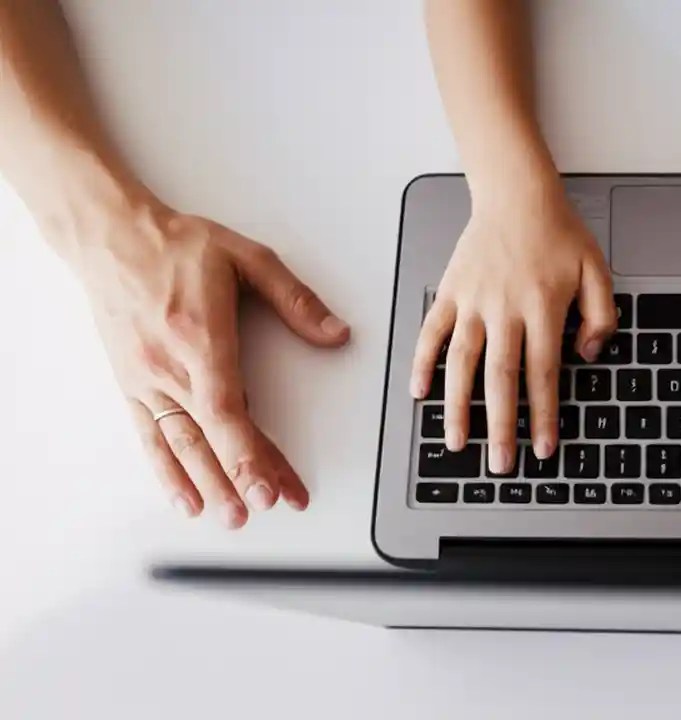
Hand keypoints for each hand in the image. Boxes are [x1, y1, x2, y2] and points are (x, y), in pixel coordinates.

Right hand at [68, 201, 349, 527]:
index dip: (248, 454)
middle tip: (263, 508)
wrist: (112, 238)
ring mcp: (147, 381)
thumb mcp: (246, 258)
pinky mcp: (132, 385)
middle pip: (208, 437)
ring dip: (205, 484)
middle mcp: (169, 368)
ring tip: (230, 516)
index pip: (226, 412)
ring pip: (178, 445)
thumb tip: (334, 331)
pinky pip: (151, 437)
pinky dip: (167, 472)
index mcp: (200, 341)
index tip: (270, 484)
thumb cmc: (176, 247)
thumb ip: (294, 298)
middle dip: (238, 478)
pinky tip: (186, 496)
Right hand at [409, 184, 615, 474]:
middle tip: (499, 464)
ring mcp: (473, 302)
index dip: (543, 415)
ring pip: (461, 362)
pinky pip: (432, 332)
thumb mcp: (597, 270)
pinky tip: (420, 392)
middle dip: (500, 426)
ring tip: (456, 442)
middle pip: (500, 378)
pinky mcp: (451, 291)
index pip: (543, 374)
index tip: (543, 447)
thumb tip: (589, 355)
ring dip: (457, 406)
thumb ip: (602, 315)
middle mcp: (505, 309)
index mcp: (543, 307)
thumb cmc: (558, 232)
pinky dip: (423, 362)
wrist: (517, 193)